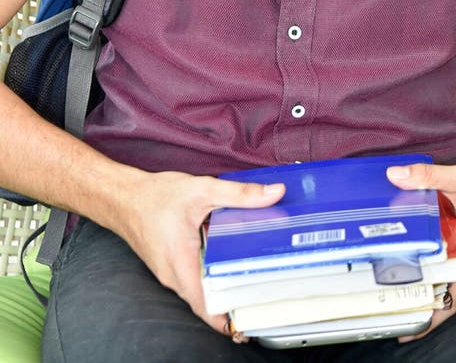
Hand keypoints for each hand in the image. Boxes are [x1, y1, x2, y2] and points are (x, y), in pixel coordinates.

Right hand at [111, 169, 284, 337]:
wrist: (122, 197)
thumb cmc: (155, 196)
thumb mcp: (202, 190)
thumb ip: (240, 194)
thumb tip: (274, 194)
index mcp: (181, 264)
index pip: (205, 306)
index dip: (227, 320)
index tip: (248, 324)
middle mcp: (173, 275)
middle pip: (205, 302)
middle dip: (230, 306)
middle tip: (258, 302)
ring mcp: (168, 272)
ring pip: (198, 291)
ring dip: (219, 291)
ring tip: (247, 286)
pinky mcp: (168, 265)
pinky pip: (190, 279)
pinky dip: (207, 278)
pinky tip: (224, 265)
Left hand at [387, 162, 455, 340]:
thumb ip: (428, 176)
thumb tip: (395, 176)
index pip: (443, 298)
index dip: (419, 307)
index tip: (395, 308)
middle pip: (439, 299)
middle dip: (413, 304)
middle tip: (384, 302)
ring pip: (444, 290)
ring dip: (422, 292)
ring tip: (391, 289)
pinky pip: (451, 278)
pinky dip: (434, 277)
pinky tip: (414, 268)